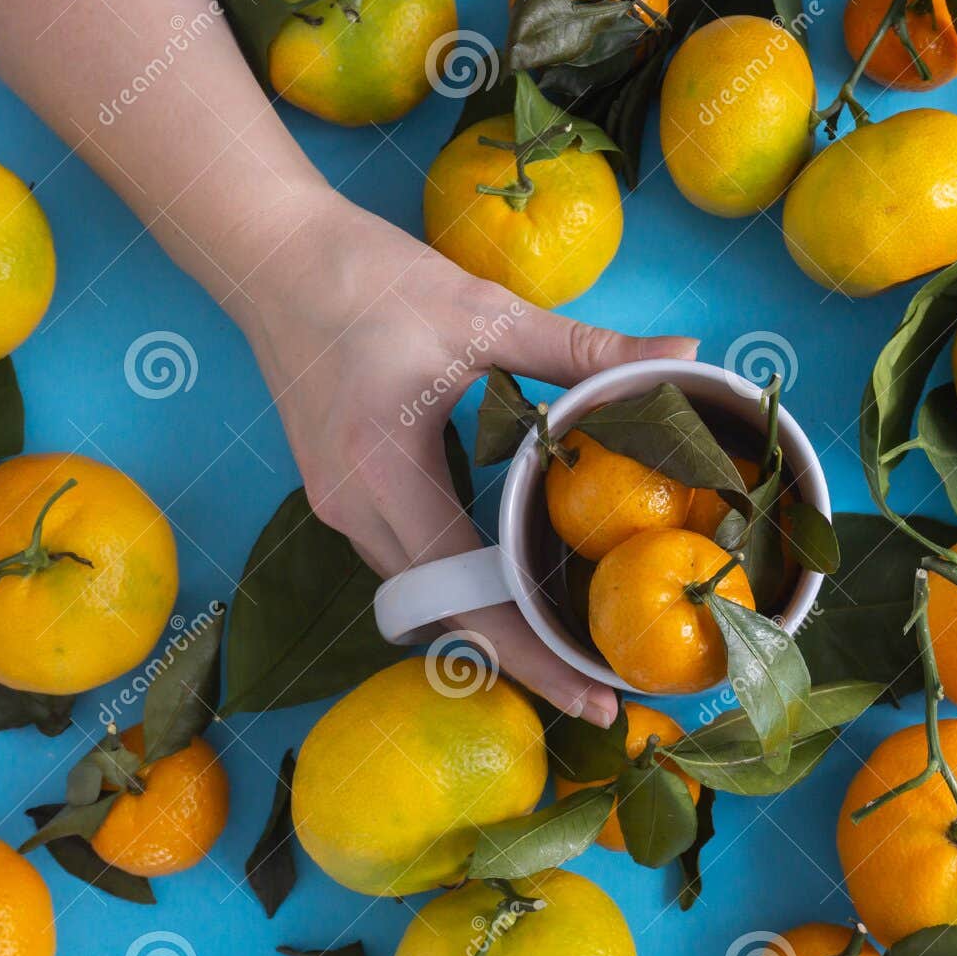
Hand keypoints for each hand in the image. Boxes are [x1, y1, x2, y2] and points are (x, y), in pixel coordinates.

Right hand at [231, 184, 696, 726]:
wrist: (270, 256)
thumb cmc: (370, 277)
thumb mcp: (485, 312)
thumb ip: (586, 347)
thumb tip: (686, 356)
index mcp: (385, 472)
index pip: (468, 595)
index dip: (534, 656)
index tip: (595, 699)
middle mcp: (352, 508)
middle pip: (445, 616)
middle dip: (522, 660)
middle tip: (599, 692)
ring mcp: (338, 507)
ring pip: (424, 598)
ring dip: (490, 627)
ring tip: (564, 649)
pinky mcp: (341, 495)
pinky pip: (408, 566)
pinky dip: (460, 588)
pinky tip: (510, 589)